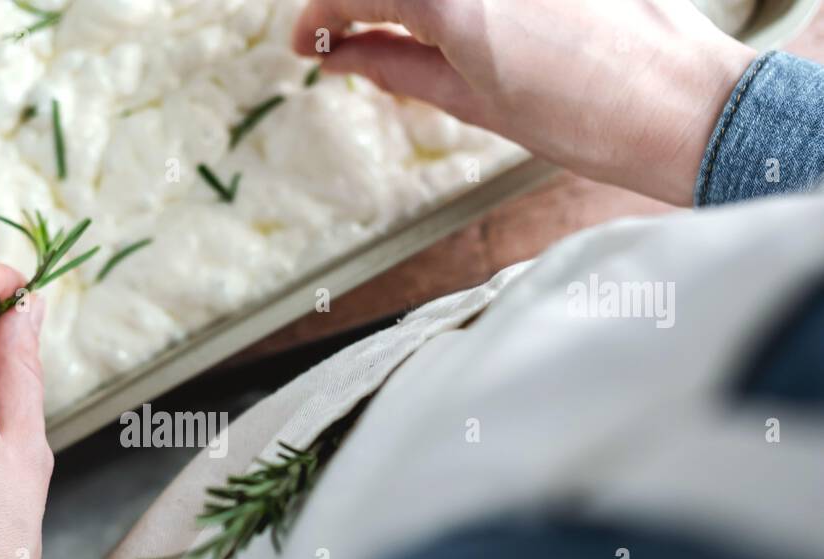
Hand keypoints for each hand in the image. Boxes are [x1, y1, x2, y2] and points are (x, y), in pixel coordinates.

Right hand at [294, 0, 757, 204]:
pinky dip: (448, 1)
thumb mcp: (473, 100)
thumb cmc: (585, 118)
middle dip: (356, 1)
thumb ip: (395, 67)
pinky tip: (448, 19)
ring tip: (394, 30)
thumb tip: (341, 55)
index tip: (307, 43)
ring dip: (405, 1)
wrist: (680, 105)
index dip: (320, 15)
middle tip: (342, 33)